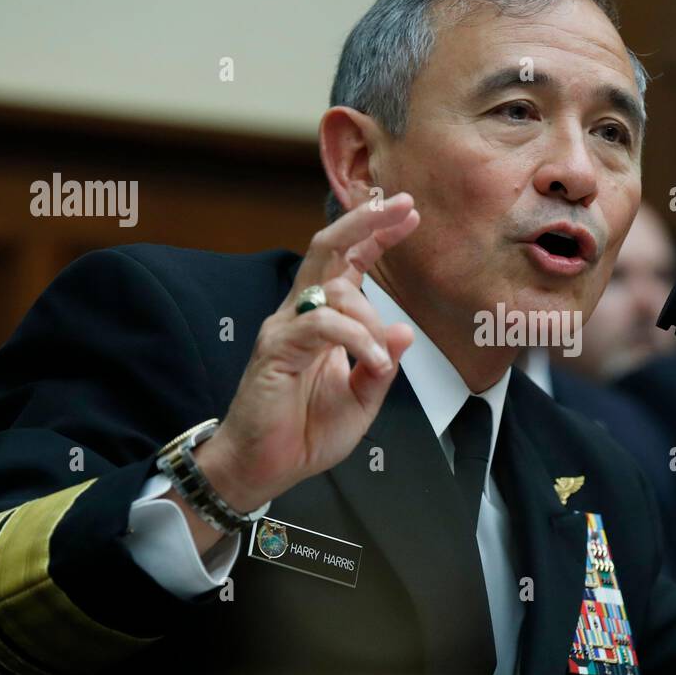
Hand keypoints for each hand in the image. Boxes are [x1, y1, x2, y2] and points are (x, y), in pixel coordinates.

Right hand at [200, 194, 420, 512]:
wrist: (266, 468)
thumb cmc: (306, 433)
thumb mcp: (361, 399)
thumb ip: (382, 365)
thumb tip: (405, 330)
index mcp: (322, 321)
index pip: (349, 263)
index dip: (375, 234)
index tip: (409, 213)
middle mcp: (301, 315)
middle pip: (329, 249)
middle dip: (366, 222)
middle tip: (402, 206)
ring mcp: (286, 328)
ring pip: (332, 286)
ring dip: (370, 318)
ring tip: (381, 359)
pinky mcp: (276, 348)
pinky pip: (321, 324)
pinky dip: (356, 338)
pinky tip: (372, 361)